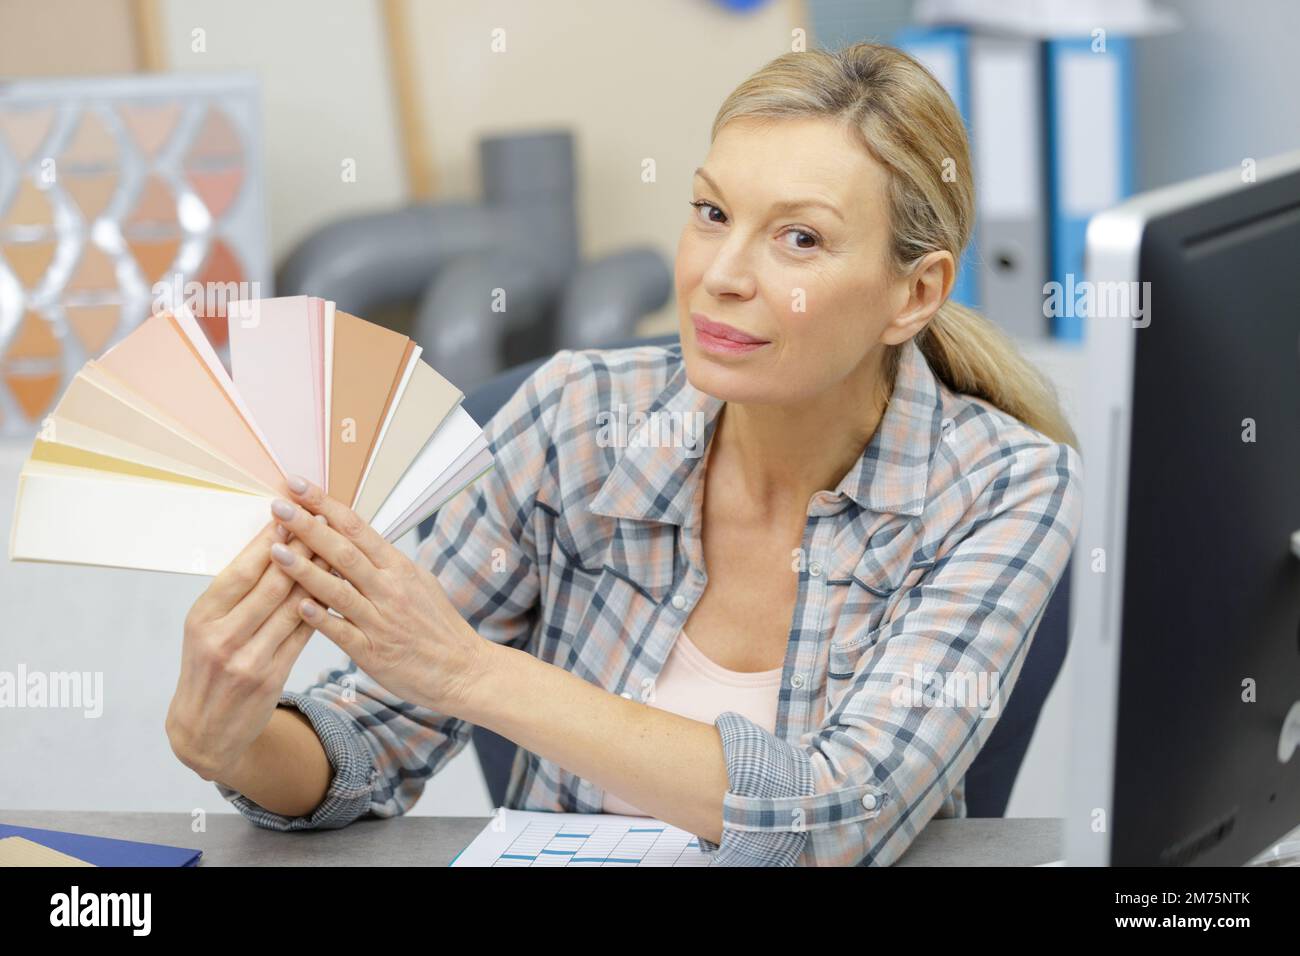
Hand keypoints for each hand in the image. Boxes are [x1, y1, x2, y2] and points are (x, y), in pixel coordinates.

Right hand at [166, 519, 327, 780]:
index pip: (241, 570)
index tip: (291, 513)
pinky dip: (320, 609)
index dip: (268, 540)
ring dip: (318, 574)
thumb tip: (269, 544)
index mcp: (202, 618)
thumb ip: (233, 593)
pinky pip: (302, 634)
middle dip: (301, 549)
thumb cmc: (207, 668)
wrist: (205, 731)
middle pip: (271, 584)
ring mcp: (247, 659)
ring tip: (337, 547)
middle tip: (323, 520)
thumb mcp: (205, 628)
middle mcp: (222, 637)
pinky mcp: (271, 677)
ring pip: (292, 607)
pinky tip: (335, 588)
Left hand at [265, 476, 488, 715]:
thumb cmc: (438, 627)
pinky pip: (342, 632)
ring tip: (275, 550)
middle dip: (308, 527)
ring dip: (304, 569)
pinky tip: (297, 605)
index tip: (298, 486)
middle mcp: (390, 589)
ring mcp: (381, 621)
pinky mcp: (375, 652)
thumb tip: (356, 539)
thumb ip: (385, 563)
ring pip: (338, 590)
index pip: (357, 528)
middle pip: (344, 552)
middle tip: (278, 506)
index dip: (326, 505)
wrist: (463, 670)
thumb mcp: (418, 583)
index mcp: (400, 568)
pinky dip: (320, 618)